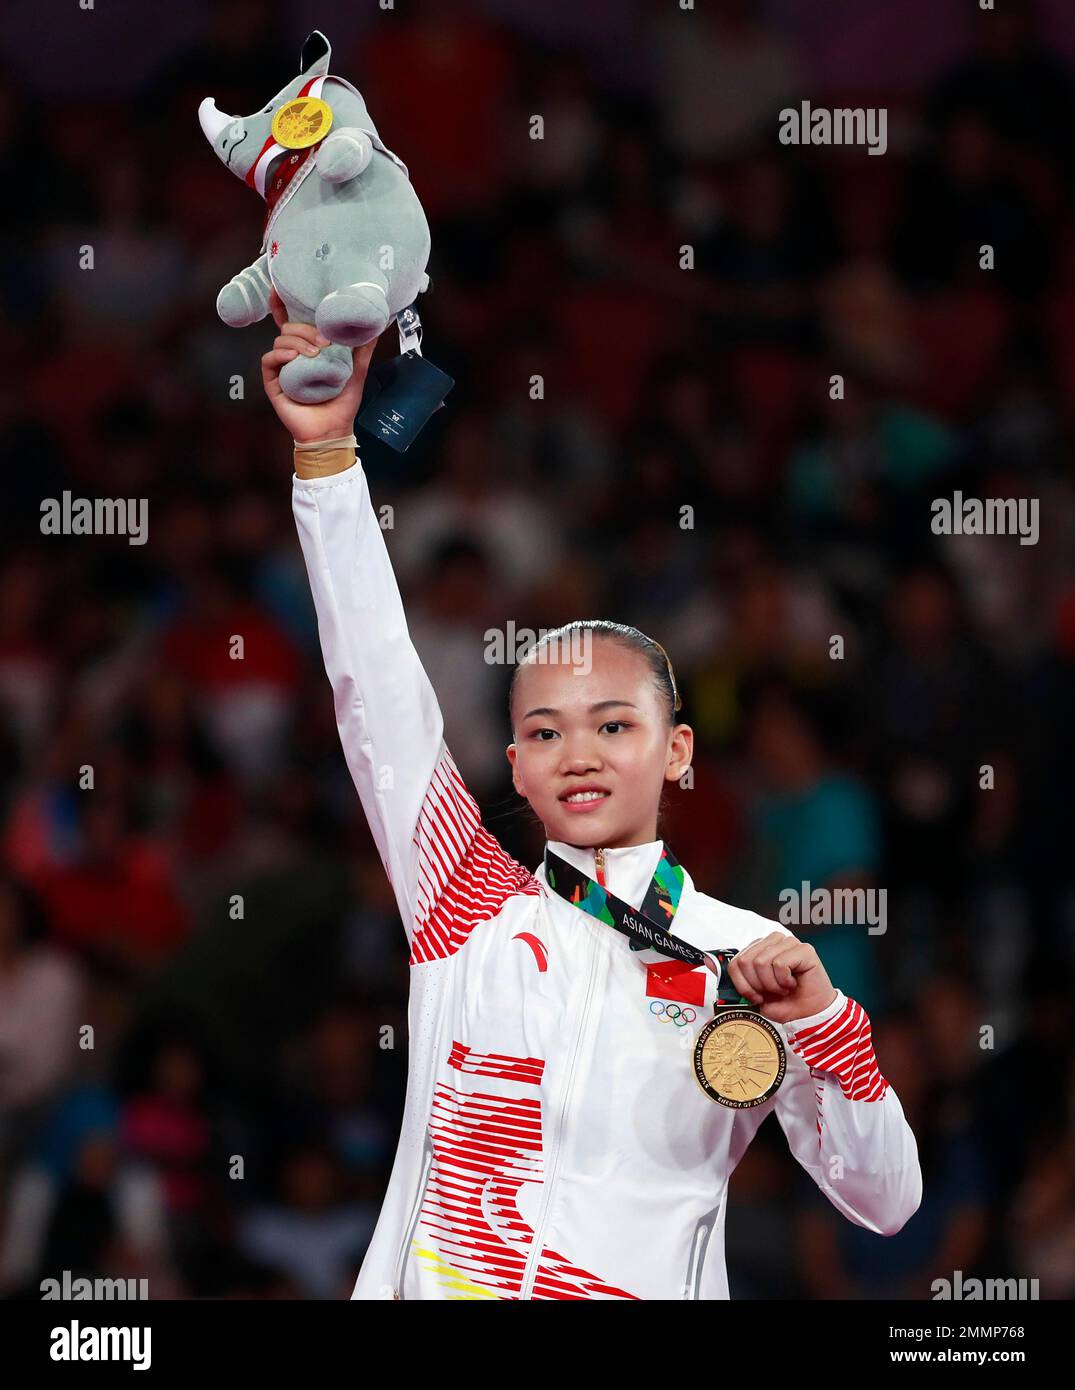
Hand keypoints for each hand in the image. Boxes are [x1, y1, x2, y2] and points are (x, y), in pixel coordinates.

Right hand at [260, 289, 377, 442]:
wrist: (332, 431)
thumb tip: (378, 323)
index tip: (280, 286)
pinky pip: (269, 360)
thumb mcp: (357, 370)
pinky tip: (293, 358)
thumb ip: (363, 348)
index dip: (284, 303)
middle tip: (324, 343)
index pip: (293, 321)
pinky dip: (280, 355)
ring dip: (297, 342)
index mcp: (308, 349)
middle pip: (288, 327)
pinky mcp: (273, 382)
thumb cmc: (342, 403)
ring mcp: (281, 368)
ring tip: (314, 355)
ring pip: (280, 340)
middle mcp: (292, 355)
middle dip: (305, 329)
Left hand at [725, 932, 836, 1024]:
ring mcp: (789, 943)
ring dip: (772, 984)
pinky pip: (780, 964)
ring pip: (762, 961)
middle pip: (747, 961)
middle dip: (757, 985)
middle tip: (772, 993)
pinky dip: (784, 981)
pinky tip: (793, 983)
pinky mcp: (804, 949)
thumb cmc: (784, 1003)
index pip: (736, 962)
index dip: (743, 985)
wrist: (809, 1015)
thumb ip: (732, 977)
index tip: (756, 996)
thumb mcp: (753, 993)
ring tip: (783, 988)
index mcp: (759, 948)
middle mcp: (773, 941)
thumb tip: (706, 961)